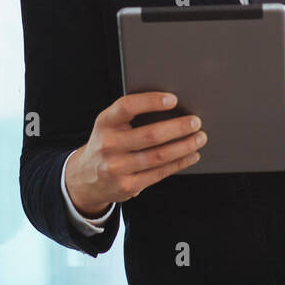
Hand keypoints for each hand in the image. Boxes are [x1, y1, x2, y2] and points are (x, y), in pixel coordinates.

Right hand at [64, 92, 206, 214]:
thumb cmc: (107, 143)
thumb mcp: (109, 124)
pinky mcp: (127, 186)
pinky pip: (159, 173)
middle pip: (150, 135)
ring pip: (158, 156)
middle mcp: (108, 145)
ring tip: (199, 138)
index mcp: (105, 122)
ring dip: (184, 146)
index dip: (151, 101)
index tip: (173, 99)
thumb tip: (173, 106)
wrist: (85, 177)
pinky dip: (179, 163)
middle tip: (196, 122)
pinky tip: (191, 155)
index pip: (127, 107)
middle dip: (178, 128)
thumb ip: (131, 114)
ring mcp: (117, 168)